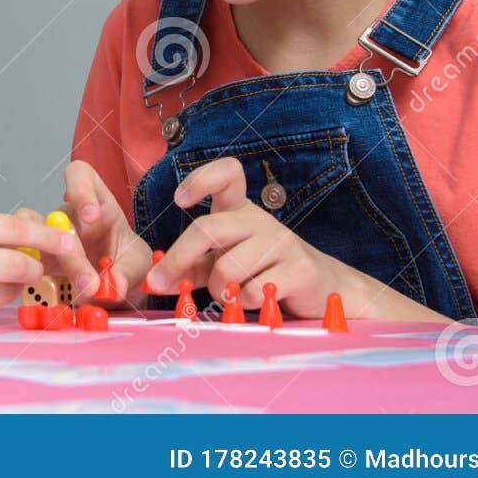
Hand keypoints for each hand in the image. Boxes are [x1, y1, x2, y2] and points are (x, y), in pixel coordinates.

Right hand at [17, 160, 153, 303]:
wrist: (114, 285)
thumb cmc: (126, 262)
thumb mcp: (138, 264)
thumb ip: (129, 272)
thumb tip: (114, 286)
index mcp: (94, 201)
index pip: (79, 175)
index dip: (80, 189)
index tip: (91, 215)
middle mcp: (66, 216)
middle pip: (57, 221)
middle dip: (73, 256)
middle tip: (91, 284)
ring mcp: (46, 238)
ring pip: (34, 241)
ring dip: (50, 268)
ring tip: (73, 292)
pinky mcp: (36, 261)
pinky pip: (24, 263)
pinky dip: (35, 281)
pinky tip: (53, 296)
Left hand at [143, 156, 347, 317]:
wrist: (323, 288)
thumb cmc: (263, 270)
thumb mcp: (224, 261)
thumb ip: (192, 266)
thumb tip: (154, 279)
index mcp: (240, 209)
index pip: (228, 173)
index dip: (201, 179)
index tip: (180, 200)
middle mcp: (260, 219)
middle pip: (209, 229)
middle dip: (178, 259)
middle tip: (159, 283)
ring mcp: (283, 242)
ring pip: (228, 268)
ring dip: (218, 290)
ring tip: (230, 294)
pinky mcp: (300, 269)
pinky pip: (253, 291)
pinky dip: (244, 304)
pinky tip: (256, 301)